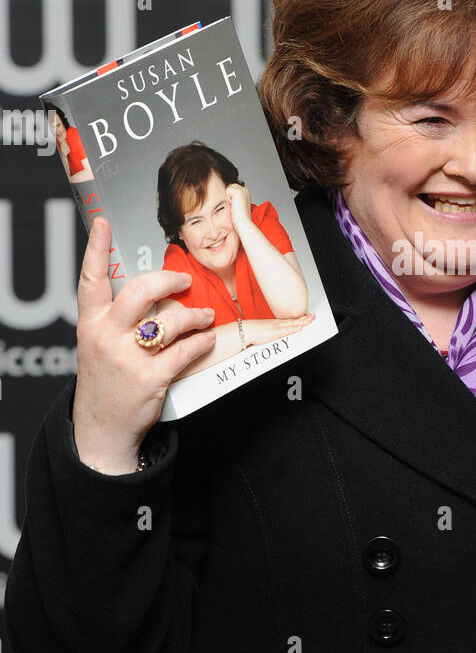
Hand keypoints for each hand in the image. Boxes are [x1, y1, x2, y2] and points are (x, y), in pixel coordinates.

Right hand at [72, 216, 217, 471]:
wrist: (101, 429)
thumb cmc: (106, 381)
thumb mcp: (98, 345)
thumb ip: (116, 318)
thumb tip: (153, 290)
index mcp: (91, 324)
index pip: (91, 280)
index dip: (96, 249)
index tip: (102, 223)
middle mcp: (106, 337)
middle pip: (140, 292)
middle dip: (168, 280)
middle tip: (184, 281)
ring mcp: (127, 359)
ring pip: (170, 322)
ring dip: (195, 316)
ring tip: (205, 318)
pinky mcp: (150, 379)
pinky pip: (185, 351)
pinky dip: (201, 343)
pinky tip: (207, 340)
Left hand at [225, 182, 252, 232]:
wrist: (243, 223)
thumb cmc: (238, 218)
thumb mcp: (236, 206)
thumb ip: (233, 198)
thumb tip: (226, 196)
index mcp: (245, 193)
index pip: (232, 188)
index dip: (230, 196)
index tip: (235, 205)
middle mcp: (245, 190)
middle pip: (230, 186)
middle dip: (229, 195)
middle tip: (234, 205)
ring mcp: (243, 190)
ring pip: (228, 187)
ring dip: (228, 196)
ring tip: (233, 205)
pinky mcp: (239, 191)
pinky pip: (227, 190)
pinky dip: (228, 197)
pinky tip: (233, 204)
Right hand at [244, 315, 315, 347]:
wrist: (245, 330)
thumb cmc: (252, 331)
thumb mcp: (263, 330)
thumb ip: (270, 331)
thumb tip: (271, 333)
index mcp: (275, 323)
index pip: (290, 320)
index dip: (299, 318)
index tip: (306, 316)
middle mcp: (278, 324)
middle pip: (294, 320)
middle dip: (304, 318)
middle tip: (313, 316)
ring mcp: (277, 327)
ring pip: (293, 324)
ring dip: (302, 322)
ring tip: (311, 319)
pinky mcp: (275, 332)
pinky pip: (286, 330)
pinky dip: (293, 328)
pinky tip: (300, 327)